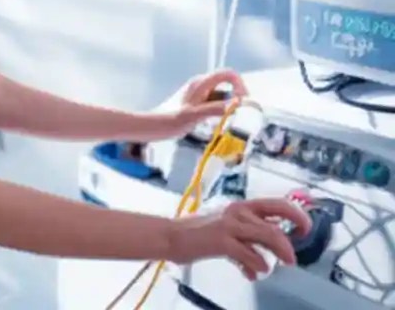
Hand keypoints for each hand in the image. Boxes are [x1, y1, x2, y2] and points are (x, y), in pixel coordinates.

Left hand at [151, 69, 250, 138]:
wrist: (153, 126)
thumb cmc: (170, 120)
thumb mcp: (194, 115)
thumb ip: (215, 109)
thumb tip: (236, 104)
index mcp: (201, 83)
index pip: (228, 74)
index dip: (240, 85)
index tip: (243, 101)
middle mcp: (201, 85)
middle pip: (228, 84)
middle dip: (237, 96)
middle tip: (241, 113)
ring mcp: (199, 94)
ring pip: (222, 95)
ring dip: (230, 105)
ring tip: (231, 119)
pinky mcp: (197, 103)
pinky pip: (216, 103)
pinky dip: (222, 110)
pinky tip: (220, 122)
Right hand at [168, 198, 311, 280]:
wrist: (171, 237)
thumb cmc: (198, 235)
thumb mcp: (227, 231)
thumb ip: (248, 241)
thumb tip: (264, 261)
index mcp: (241, 207)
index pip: (276, 203)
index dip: (296, 213)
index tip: (304, 228)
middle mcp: (238, 211)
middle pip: (278, 213)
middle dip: (297, 224)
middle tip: (302, 240)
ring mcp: (230, 225)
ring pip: (269, 233)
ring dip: (282, 250)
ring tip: (286, 262)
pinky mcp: (221, 240)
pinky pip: (249, 253)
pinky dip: (257, 264)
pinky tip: (255, 273)